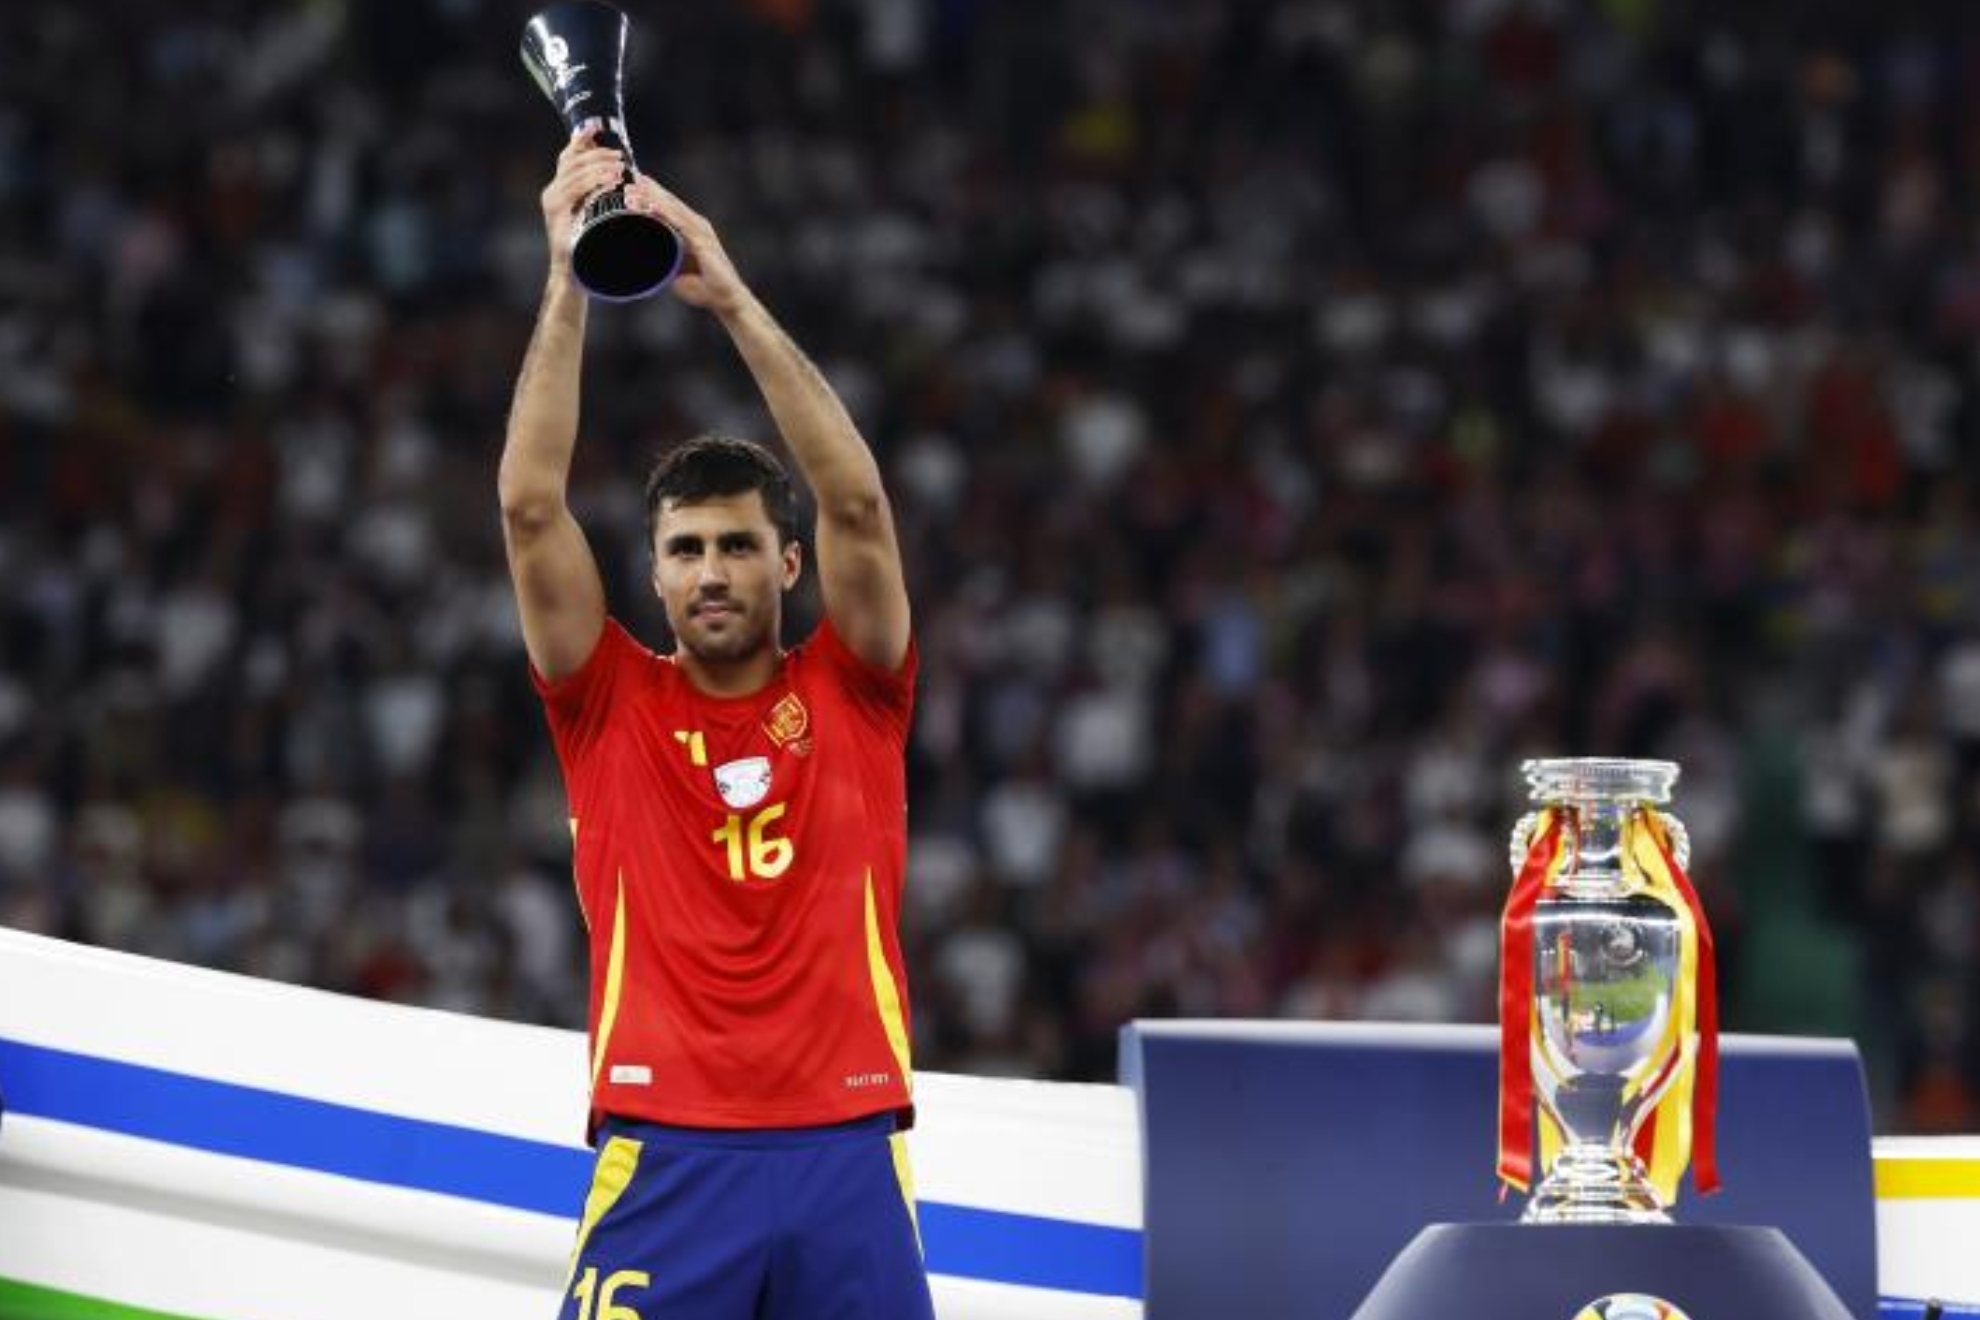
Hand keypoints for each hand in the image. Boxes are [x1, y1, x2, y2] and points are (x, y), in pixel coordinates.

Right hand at [539, 127, 627, 275]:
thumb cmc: (589, 248)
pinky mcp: (557, 217)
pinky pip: (574, 193)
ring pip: (574, 175)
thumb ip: (598, 194)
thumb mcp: (595, 215)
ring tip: (620, 169)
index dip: (581, 140)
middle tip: (620, 157)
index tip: (597, 127)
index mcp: (559, 190)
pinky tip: (610, 183)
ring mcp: (552, 206)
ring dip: (598, 168)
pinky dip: (593, 184)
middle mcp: (551, 194)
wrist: (574, 277)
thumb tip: (618, 172)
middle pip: (572, 162)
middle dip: (597, 155)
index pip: (568, 157)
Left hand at [624, 176, 752, 316]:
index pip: (670, 207)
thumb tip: (644, 258)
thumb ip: (664, 259)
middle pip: (671, 203)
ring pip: (673, 209)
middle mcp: (698, 226)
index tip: (633, 184)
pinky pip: (681, 224)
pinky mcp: (703, 242)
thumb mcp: (678, 270)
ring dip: (654, 197)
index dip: (652, 195)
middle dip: (650, 190)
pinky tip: (652, 206)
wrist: (727, 300)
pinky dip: (665, 213)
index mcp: (692, 230)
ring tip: (636, 187)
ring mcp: (701, 232)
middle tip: (630, 177)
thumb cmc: (704, 287)